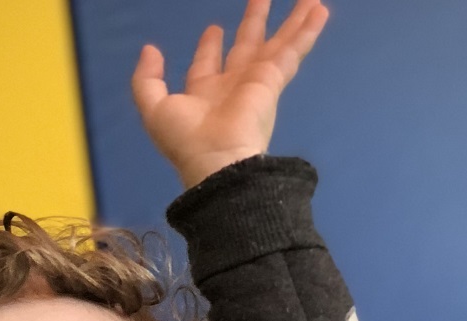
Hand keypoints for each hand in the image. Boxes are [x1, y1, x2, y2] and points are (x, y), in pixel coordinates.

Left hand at [132, 0, 327, 187]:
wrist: (216, 161)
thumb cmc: (185, 139)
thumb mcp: (153, 107)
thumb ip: (146, 78)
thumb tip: (150, 49)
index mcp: (204, 92)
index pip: (209, 62)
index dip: (210, 45)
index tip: (214, 29)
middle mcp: (232, 85)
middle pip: (246, 45)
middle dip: (253, 22)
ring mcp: (256, 81)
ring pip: (276, 44)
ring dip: (292, 22)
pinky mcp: (272, 80)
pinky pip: (292, 50)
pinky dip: (307, 32)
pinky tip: (319, 12)